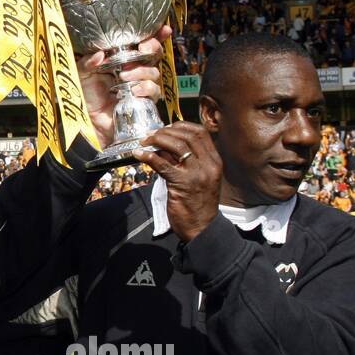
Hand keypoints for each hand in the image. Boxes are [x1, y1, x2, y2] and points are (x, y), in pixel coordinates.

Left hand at [79, 24, 171, 147]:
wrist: (92, 120)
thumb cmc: (89, 95)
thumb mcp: (83, 74)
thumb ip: (87, 62)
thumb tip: (100, 54)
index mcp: (123, 58)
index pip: (142, 43)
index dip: (156, 35)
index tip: (164, 29)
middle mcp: (136, 69)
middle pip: (154, 53)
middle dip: (152, 48)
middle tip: (142, 49)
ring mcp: (142, 84)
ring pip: (154, 72)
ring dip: (141, 71)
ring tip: (124, 77)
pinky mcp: (145, 100)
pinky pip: (154, 90)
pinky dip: (145, 88)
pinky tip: (133, 91)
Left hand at [130, 121, 221, 241]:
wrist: (202, 228)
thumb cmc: (197, 203)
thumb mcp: (199, 178)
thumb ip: (185, 161)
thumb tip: (164, 146)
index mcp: (215, 161)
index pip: (200, 133)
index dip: (181, 126)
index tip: (166, 128)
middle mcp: (209, 165)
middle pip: (188, 135)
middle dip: (167, 131)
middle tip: (151, 135)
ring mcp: (197, 174)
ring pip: (177, 145)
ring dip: (157, 140)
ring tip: (144, 142)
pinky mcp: (183, 184)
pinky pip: (163, 164)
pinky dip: (148, 156)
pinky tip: (139, 154)